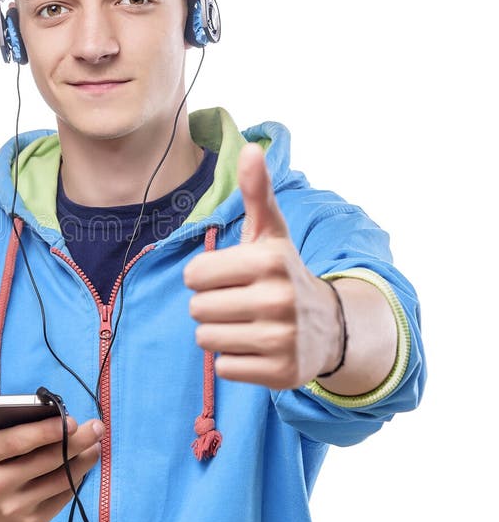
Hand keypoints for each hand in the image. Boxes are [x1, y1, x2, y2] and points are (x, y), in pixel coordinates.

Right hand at [0, 379, 102, 521]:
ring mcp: (12, 509)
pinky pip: (62, 497)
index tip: (72, 420)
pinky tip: (85, 462)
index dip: (46, 431)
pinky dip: (77, 477)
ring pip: (59, 480)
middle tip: (97, 427)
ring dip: (84, 459)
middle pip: (44, 460)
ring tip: (96, 442)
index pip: (16, 442)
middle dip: (76, 442)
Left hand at [183, 143, 341, 389]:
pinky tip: (257, 348)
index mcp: (269, 260)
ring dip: (219, 333)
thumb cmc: (283, 273)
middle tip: (239, 302)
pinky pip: (223, 368)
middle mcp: (278, 299)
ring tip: (247, 324)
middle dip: (211, 306)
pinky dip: (233, 360)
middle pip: (197, 308)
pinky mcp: (281, 373)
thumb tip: (251, 148)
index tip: (229, 277)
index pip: (194, 275)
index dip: (204, 277)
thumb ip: (256, 193)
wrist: (328, 326)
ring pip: (206, 339)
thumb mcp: (272, 232)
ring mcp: (282, 339)